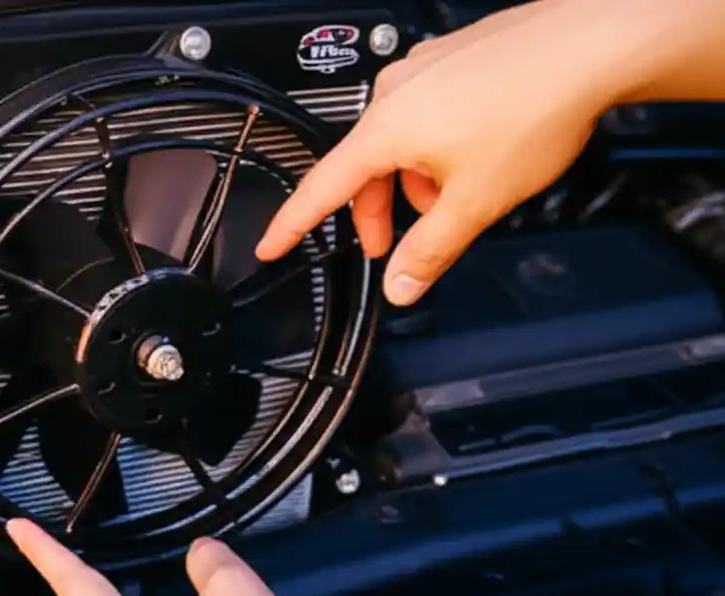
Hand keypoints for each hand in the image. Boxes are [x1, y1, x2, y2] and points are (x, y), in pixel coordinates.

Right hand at [255, 0, 637, 304]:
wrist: (590, 44)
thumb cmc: (536, 106)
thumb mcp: (476, 202)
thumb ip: (430, 251)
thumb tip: (402, 285)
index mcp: (385, 129)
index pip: (320, 189)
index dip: (291, 225)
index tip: (271, 244)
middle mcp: (394, 93)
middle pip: (365, 167)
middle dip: (381, 211)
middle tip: (400, 244)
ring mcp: (423, 69)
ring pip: (400, 139)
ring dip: (417, 178)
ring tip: (461, 195)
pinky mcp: (453, 58)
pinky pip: (427, 110)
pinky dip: (439, 143)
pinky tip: (479, 152)